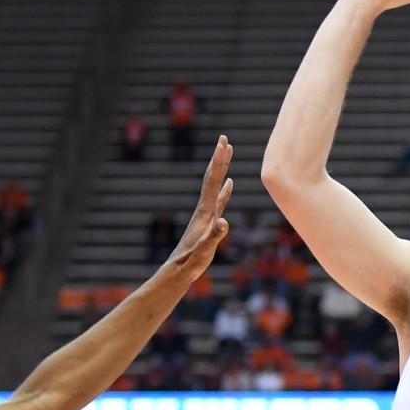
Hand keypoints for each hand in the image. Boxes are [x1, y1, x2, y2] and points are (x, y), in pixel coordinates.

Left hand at [165, 135, 232, 280]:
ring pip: (216, 185)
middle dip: (219, 158)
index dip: (218, 162)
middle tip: (224, 139)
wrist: (179, 270)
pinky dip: (225, 189)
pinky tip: (229, 184)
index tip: (223, 144)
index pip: (212, 181)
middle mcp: (204, 208)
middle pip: (212, 177)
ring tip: (227, 154)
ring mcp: (207, 214)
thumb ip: (214, 236)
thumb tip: (224, 222)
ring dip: (222, 169)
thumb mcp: (205, 249)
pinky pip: (219, 199)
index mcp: (204, 211)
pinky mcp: (210, 221)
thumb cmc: (191, 261)